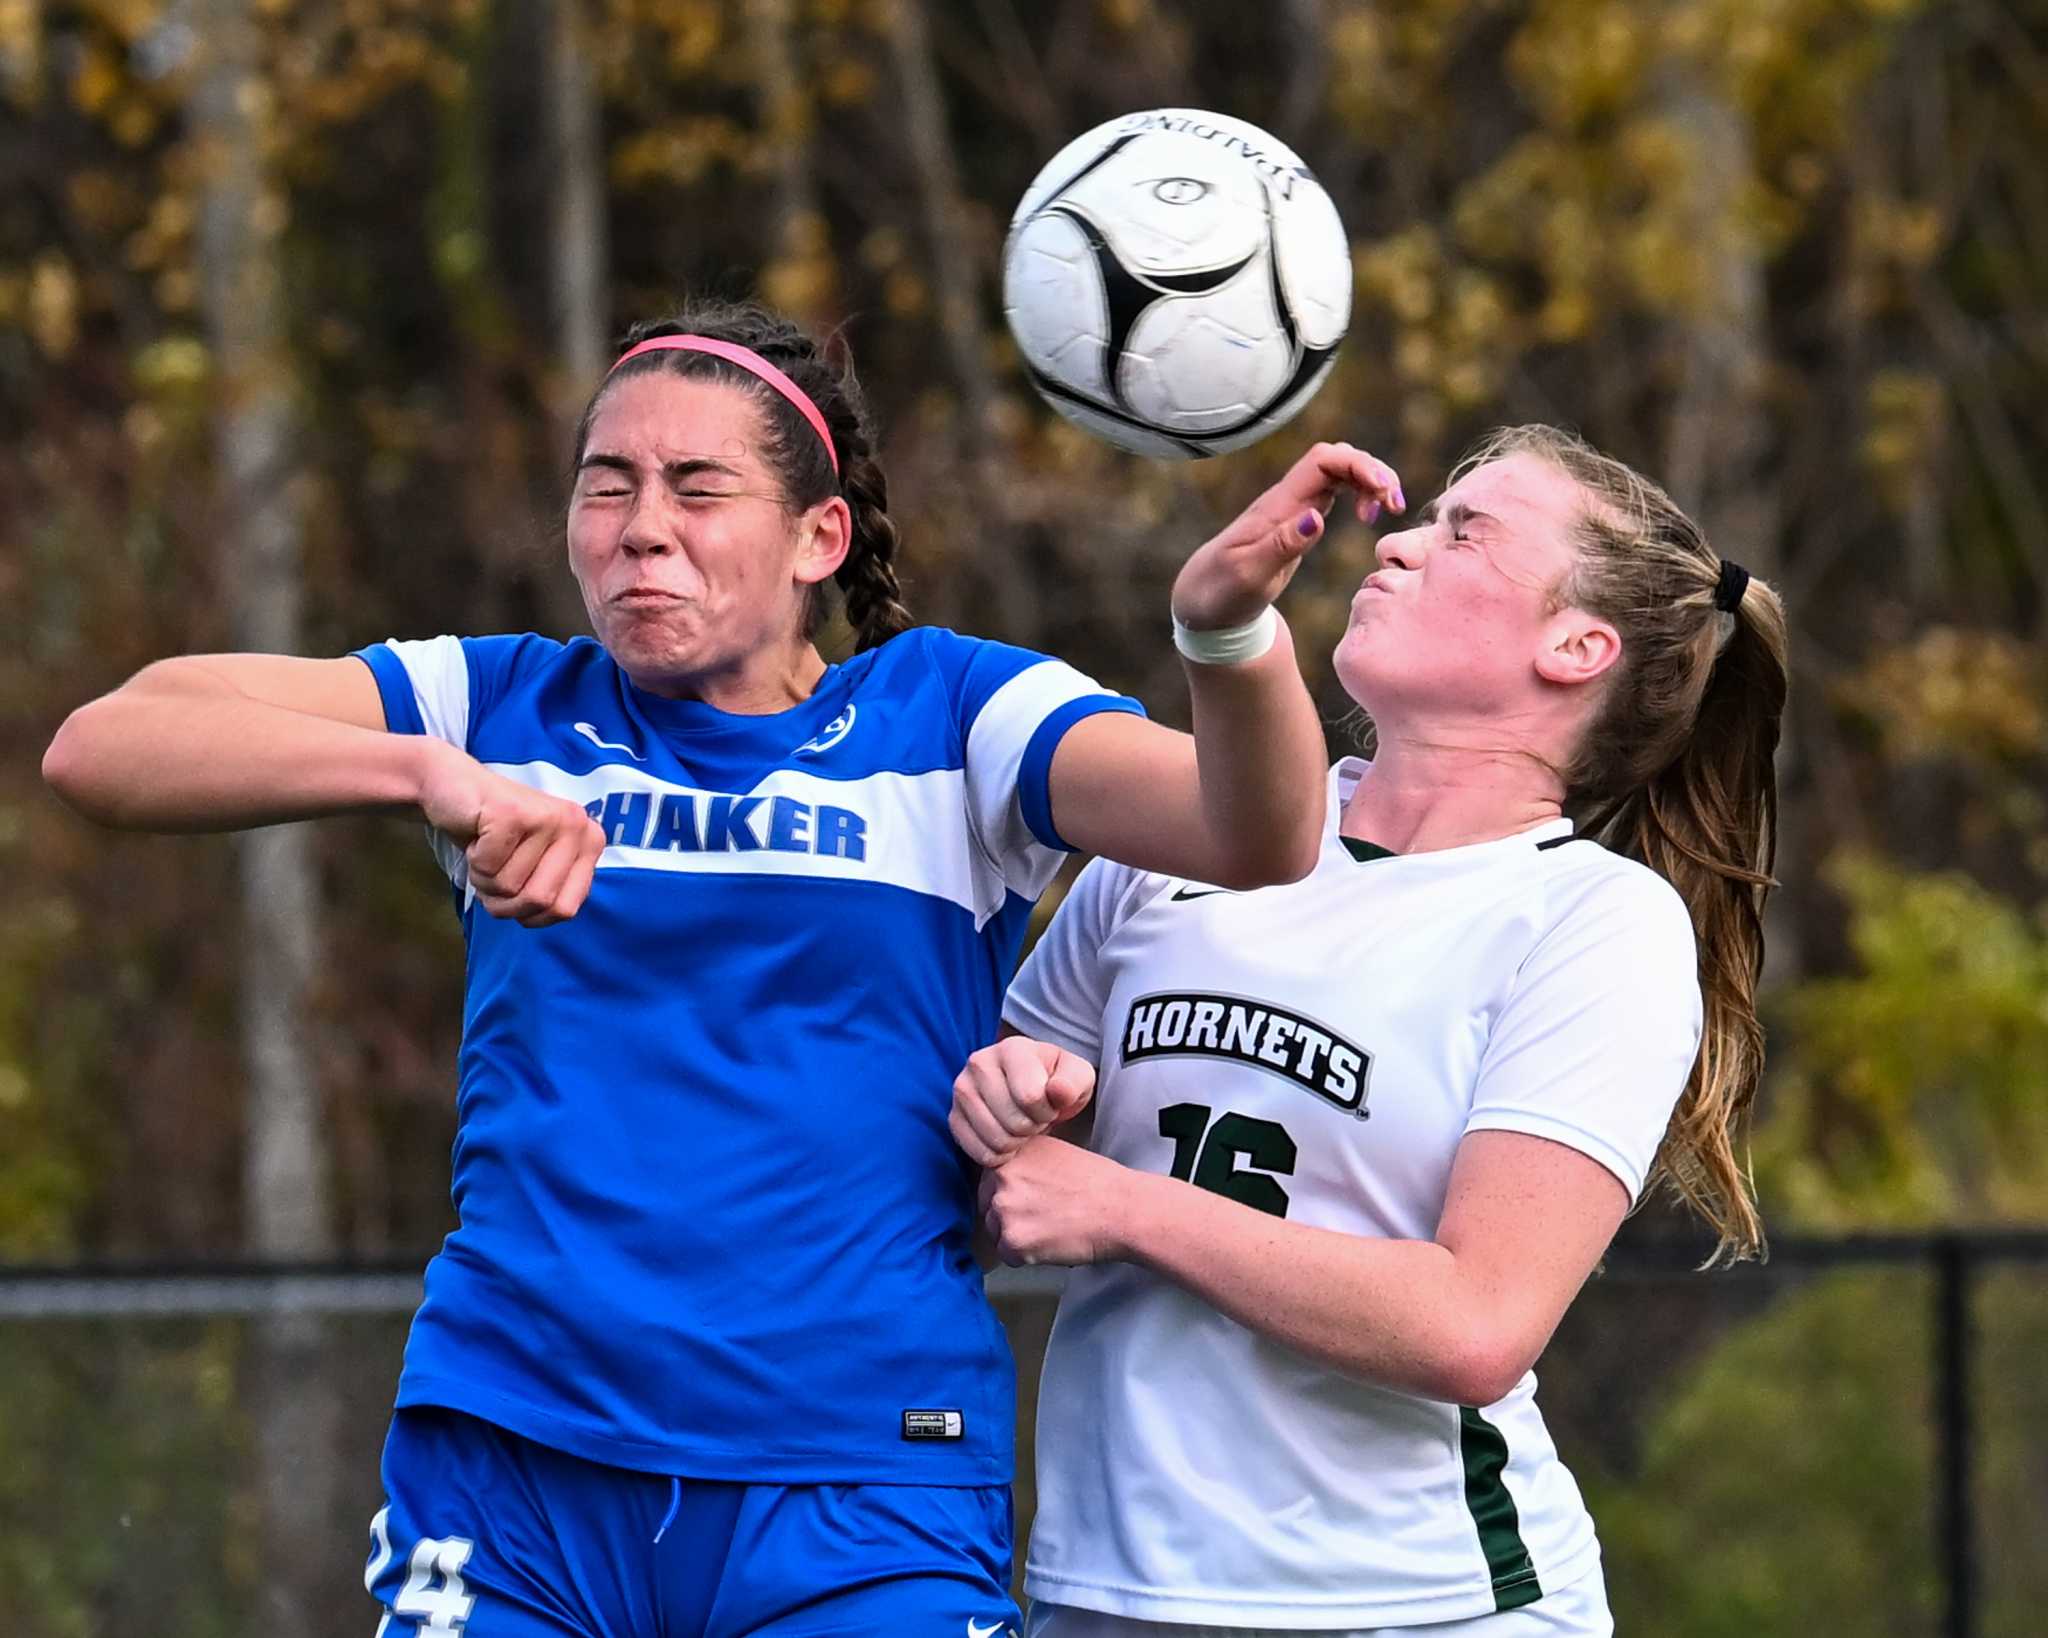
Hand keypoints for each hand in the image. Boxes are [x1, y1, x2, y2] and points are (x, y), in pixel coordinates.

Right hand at [414, 741, 608, 925]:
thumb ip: (555, 891)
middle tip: (492, 872)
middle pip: (538, 900)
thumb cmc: (496, 834)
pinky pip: (487, 867)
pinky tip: (477, 837)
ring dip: (484, 878)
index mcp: (590, 842)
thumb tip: (553, 913)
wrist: (454, 787)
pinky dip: (472, 862)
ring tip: (485, 849)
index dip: (530, 915)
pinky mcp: (512, 812)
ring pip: (508, 886)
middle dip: (503, 901)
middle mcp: (577, 825)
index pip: (565, 909)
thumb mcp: (537, 867)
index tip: (515, 892)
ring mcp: (547, 816)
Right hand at [950, 1036, 1096, 1165]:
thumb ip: (1073, 1083)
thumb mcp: (1078, 1078)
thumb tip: (1058, 1092)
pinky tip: (1007, 1140)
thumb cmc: (1056, 1081)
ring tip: (1023, 1126)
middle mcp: (979, 1062)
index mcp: (1013, 1048)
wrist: (1032, 1091)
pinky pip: (977, 1152)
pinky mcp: (953, 1116)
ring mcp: (962, 1089)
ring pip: (994, 1138)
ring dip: (1016, 1142)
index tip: (1050, 1106)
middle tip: (1036, 1119)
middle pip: (1012, 1120)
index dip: (1047, 1111)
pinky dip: (998, 1155)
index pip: (1030, 1096)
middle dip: (1032, 1128)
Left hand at [978, 1135, 1131, 1266]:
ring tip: (1050, 1230)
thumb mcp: (1053, 1151)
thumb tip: (1003, 1175)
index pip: (989, 1179)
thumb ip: (1023, 1160)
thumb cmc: (1097, 1182)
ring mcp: (1005, 1208)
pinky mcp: (1014, 1240)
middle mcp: (1002, 1176)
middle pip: (987, 1205)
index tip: (1026, 1200)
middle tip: (1042, 1217)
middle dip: (1009, 1215)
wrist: (1120, 1209)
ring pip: (996, 1232)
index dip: (1008, 1193)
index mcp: (1011, 1152)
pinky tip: (1051, 1243)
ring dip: (1017, 1236)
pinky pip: (1007, 1255)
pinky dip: (1026, 1257)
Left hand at [1171, 441, 1404, 629]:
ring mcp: (1293, 508)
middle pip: (1337, 458)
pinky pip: (1335, 491)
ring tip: (1390, 511)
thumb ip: (1281, 547)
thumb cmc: (1222, 592)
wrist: (1203, 602)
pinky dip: (1360, 495)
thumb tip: (1316, 518)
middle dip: (1372, 471)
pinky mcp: (1298, 522)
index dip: (1357, 466)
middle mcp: (1287, 500)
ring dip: (1370, 482)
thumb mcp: (1249, 576)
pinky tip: (1370, 516)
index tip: (1381, 493)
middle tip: (1393, 507)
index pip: (1322, 460)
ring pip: (1339, 473)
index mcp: (1277, 507)